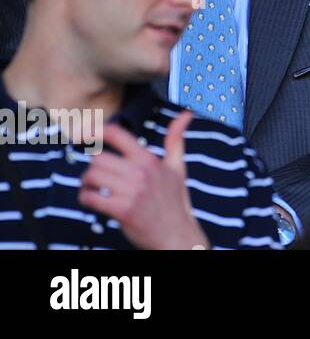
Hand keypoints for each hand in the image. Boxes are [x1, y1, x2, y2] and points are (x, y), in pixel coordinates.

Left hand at [79, 111, 209, 249]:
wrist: (176, 234)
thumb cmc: (174, 201)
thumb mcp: (178, 167)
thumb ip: (176, 139)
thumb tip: (186, 114)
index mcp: (150, 160)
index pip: (118, 135)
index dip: (96, 130)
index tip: (83, 134)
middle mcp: (141, 172)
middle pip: (98, 158)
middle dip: (92, 168)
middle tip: (96, 176)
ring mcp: (132, 191)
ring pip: (92, 177)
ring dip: (87, 184)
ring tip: (94, 189)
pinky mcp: (123, 210)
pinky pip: (91, 198)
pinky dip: (85, 198)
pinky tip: (93, 200)